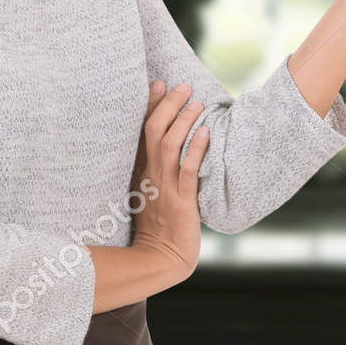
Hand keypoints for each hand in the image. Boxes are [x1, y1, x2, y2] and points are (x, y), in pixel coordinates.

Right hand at [128, 80, 209, 281]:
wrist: (160, 259)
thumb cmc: (159, 228)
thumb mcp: (150, 195)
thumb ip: (155, 171)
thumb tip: (169, 145)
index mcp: (140, 173)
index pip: (141, 133)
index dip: (149, 108)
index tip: (157, 85)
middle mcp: (150, 176)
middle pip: (152, 132)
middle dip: (167, 106)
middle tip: (181, 86)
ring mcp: (164, 188)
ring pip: (169, 146)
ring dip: (182, 122)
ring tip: (195, 102)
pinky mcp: (181, 202)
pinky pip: (187, 172)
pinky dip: (196, 150)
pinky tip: (205, 133)